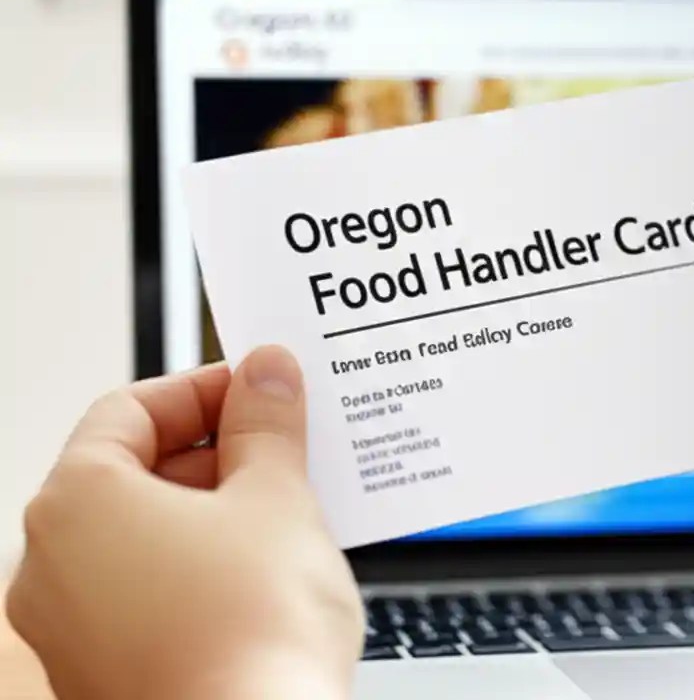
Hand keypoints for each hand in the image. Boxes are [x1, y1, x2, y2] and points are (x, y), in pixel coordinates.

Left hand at [6, 347, 362, 699]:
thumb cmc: (253, 634)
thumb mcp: (278, 498)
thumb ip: (268, 424)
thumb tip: (266, 373)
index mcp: (77, 503)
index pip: (130, 408)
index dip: (206, 388)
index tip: (262, 390)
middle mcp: (52, 564)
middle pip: (134, 472)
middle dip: (220, 454)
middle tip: (289, 449)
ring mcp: (72, 627)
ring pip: (146, 537)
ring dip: (218, 513)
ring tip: (291, 512)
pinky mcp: (107, 671)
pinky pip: (151, 592)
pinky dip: (202, 569)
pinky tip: (267, 574)